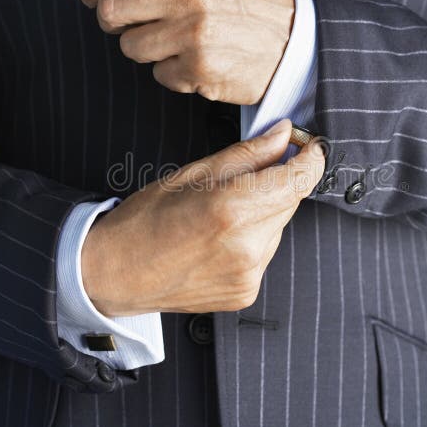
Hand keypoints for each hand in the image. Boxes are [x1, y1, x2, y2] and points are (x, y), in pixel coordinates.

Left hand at [76, 0, 294, 104]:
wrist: (297, 36)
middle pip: (110, 9)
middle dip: (111, 19)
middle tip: (127, 22)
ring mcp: (194, 33)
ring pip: (130, 47)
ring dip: (143, 48)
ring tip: (173, 41)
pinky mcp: (200, 70)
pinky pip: (159, 75)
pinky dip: (172, 71)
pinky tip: (197, 59)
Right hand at [80, 120, 324, 315]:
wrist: (116, 273)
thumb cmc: (144, 221)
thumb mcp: (193, 173)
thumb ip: (247, 154)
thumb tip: (282, 135)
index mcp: (232, 208)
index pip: (299, 179)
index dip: (310, 158)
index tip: (307, 146)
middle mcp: (247, 245)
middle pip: (290, 201)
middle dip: (276, 184)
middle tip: (241, 181)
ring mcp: (249, 274)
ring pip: (278, 227)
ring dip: (263, 214)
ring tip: (220, 216)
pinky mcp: (246, 292)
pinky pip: (266, 254)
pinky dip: (252, 241)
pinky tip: (219, 240)